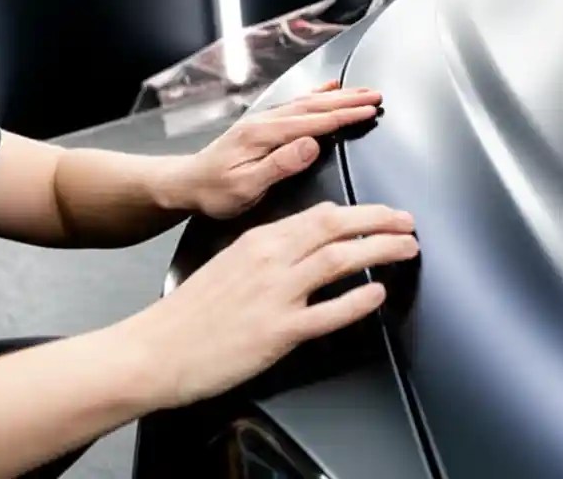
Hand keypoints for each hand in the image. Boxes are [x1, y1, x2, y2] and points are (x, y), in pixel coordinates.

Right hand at [112, 202, 417, 408]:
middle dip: (380, 221)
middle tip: (409, 224)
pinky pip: (328, 312)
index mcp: (258, 241)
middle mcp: (270, 260)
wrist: (153, 350)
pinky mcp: (278, 331)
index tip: (382, 215)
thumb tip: (305, 245)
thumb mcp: (229, 264)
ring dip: (380, 250)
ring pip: (338, 259)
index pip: (320, 214)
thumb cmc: (190, 314)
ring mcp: (275, 295)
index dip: (360, 212)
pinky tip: (378, 294)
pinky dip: (357, 300)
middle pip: (336, 226)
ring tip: (407, 249)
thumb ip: (268, 252)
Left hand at [160, 82, 381, 218]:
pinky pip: (297, 104)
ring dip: (339, 96)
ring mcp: (265, 120)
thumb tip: (310, 145)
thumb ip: (279, 165)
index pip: (314, 121)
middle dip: (349, 100)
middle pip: (315, 105)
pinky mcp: (265, 125)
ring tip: (364, 92)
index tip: (370, 110)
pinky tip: (330, 90)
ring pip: (309, 102)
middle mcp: (266, 121)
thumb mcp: (245, 186)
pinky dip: (317, 95)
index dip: (344, 115)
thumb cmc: (214, 192)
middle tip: (377, 96)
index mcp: (264, 135)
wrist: (186, 184)